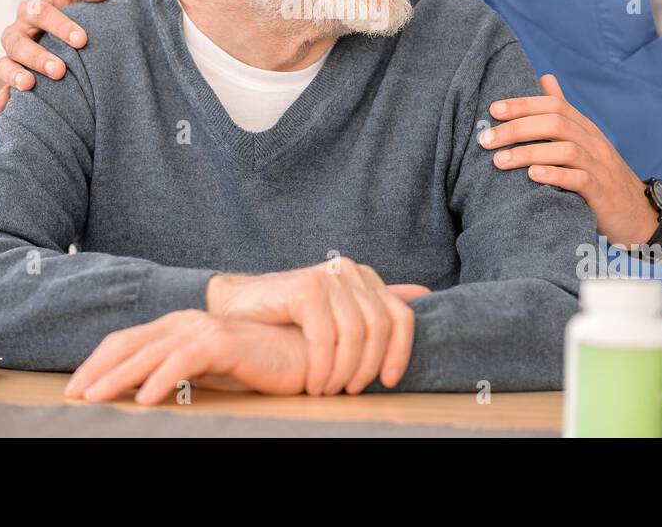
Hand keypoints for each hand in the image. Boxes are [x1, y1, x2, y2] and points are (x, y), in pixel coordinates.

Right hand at [0, 0, 108, 111]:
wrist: (80, 30)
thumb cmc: (78, 9)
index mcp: (33, 11)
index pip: (40, 13)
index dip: (59, 25)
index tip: (82, 40)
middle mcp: (19, 33)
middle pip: (17, 42)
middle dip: (36, 56)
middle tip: (59, 70)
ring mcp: (15, 57)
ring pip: (5, 64)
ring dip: (15, 75)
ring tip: (29, 85)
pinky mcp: (17, 77)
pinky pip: (5, 88)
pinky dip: (4, 96)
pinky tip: (5, 107)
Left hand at [64, 310, 307, 404]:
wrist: (303, 351)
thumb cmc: (257, 363)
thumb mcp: (206, 372)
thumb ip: (177, 373)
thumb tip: (140, 393)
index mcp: (177, 326)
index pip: (126, 342)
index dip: (97, 364)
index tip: (75, 389)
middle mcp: (185, 322)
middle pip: (129, 344)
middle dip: (96, 370)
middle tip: (73, 396)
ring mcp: (204, 329)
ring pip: (149, 352)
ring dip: (117, 377)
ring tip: (94, 400)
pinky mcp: (224, 342)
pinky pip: (184, 361)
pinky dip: (160, 379)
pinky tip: (144, 398)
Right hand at [206, 261, 428, 395]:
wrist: (238, 311)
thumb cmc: (289, 319)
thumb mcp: (340, 314)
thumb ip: (376, 304)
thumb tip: (423, 294)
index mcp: (365, 277)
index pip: (400, 317)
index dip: (400, 353)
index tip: (388, 382)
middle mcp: (350, 271)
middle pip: (381, 327)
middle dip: (369, 367)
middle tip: (351, 391)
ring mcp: (328, 276)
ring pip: (355, 334)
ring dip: (344, 372)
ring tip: (329, 390)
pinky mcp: (306, 288)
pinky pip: (327, 336)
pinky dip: (323, 366)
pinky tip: (314, 382)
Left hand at [481, 73, 655, 246]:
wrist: (638, 215)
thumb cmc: (600, 176)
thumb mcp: (583, 141)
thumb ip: (562, 112)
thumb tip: (545, 77)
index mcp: (585, 128)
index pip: (554, 105)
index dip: (523, 105)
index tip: (493, 111)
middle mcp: (594, 142)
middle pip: (556, 123)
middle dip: (517, 128)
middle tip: (486, 140)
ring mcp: (600, 166)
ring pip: (565, 149)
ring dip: (528, 152)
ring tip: (499, 160)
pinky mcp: (603, 192)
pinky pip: (580, 179)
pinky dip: (554, 175)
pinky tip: (532, 176)